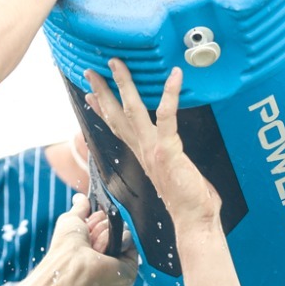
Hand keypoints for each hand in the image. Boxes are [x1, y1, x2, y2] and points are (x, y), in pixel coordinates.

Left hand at [38, 193, 138, 285]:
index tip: (86, 224)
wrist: (72, 264)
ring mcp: (118, 257)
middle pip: (114, 221)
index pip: (103, 218)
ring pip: (123, 229)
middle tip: (89, 238)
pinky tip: (105, 252)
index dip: (95, 218)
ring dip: (106, 234)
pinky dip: (118, 241)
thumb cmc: (66, 246)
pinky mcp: (129, 265)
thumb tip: (80, 197)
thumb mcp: (70, 220)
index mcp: (92, 241)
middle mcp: (106, 250)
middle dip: (101, 225)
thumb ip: (79, 207)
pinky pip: (130, 240)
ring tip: (95, 247)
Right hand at [82, 62, 221, 226]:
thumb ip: (170, 159)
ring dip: (122, 84)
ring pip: (131, 110)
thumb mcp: (174, 174)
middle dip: (102, 91)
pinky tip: (174, 76)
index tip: (91, 95)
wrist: (193, 221)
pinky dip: (170, 94)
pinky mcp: (168, 150)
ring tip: (116, 63)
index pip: (117, 127)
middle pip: (116, 115)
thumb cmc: (189, 201)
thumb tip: (176, 155)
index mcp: (143, 155)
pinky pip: (166, 116)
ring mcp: (153, 150)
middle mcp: (143, 150)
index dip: (102, 110)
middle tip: (91, 71)